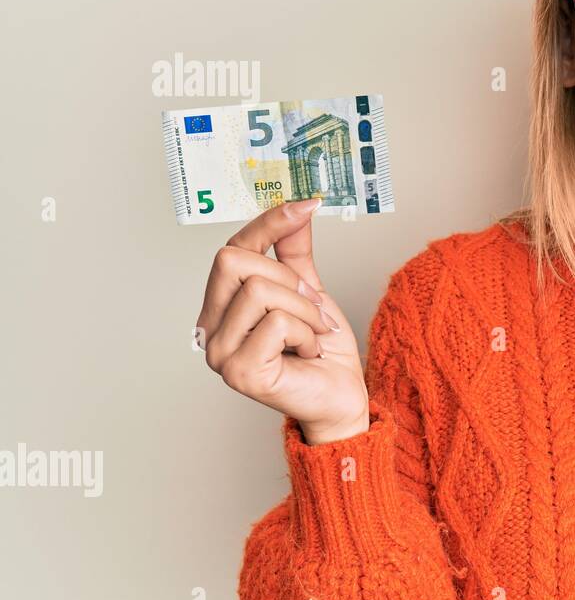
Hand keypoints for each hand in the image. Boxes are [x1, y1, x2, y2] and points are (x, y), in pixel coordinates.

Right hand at [195, 198, 368, 444]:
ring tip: (312, 337)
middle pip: (233, 260)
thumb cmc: (321, 349)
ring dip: (304, 312)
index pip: (233, 247)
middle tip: (313, 308)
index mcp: (221, 305)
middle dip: (288, 278)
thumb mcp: (309, 290)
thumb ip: (295, 252)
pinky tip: (306, 355)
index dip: (269, 223)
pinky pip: (276, 323)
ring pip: (260, 290)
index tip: (308, 204)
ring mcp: (218, 352)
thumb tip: (299, 206)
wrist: (341, 395)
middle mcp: (210, 327)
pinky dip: (305, 335)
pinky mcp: (238, 372)